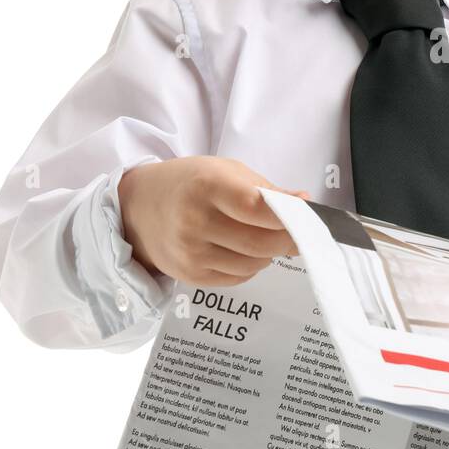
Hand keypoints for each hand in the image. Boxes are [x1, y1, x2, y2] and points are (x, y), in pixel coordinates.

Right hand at [117, 156, 309, 286]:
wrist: (139, 207)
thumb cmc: (189, 183)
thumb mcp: (226, 170)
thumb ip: (266, 189)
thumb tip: (305, 203)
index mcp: (206, 187)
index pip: (258, 209)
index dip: (289, 216)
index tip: (310, 216)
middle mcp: (194, 223)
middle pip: (261, 243)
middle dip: (289, 239)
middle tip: (299, 231)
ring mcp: (190, 254)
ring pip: (254, 265)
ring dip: (269, 253)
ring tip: (263, 235)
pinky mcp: (190, 276)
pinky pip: (238, 278)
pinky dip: (250, 265)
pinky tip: (241, 248)